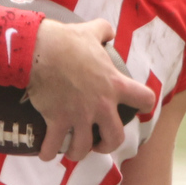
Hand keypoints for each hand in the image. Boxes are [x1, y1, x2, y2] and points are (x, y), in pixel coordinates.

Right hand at [26, 17, 151, 163]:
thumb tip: (109, 31)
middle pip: (116, 138)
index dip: (145, 105)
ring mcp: (79, 116)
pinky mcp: (57, 120)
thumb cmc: (67, 41)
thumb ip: (104, 31)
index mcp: (115, 84)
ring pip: (84, 148)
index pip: (145, 99)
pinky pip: (53, 146)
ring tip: (72, 150)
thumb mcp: (91, 31)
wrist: (40, 50)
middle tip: (99, 142)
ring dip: (78, 152)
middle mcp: (101, 105)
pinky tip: (45, 153)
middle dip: (108, 145)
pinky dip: (48, 152)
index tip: (138, 108)